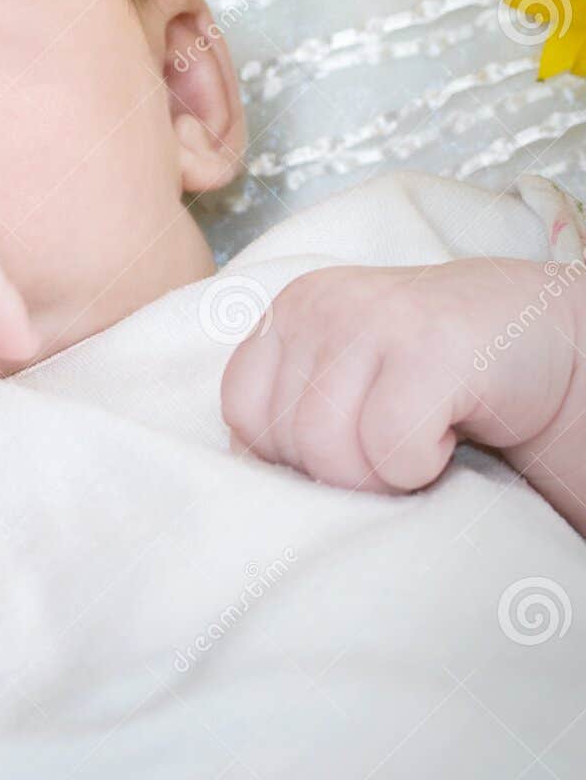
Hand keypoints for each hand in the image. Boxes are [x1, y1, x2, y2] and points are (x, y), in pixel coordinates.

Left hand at [220, 258, 582, 494]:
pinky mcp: (428, 346)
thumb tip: (246, 473)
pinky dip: (422, 466)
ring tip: (417, 437)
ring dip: (381, 474)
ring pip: (328, 451)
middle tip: (394, 441)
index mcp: (286, 313)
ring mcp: (370, 318)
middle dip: (344, 469)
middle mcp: (316, 304)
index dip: (292, 452)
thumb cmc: (431, 375)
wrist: (538, 337)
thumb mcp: (341, 379)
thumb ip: (289, 408)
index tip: (349, 440)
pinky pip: (390, 450)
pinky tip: (447, 431)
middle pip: (287, 441)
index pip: (241, 413)